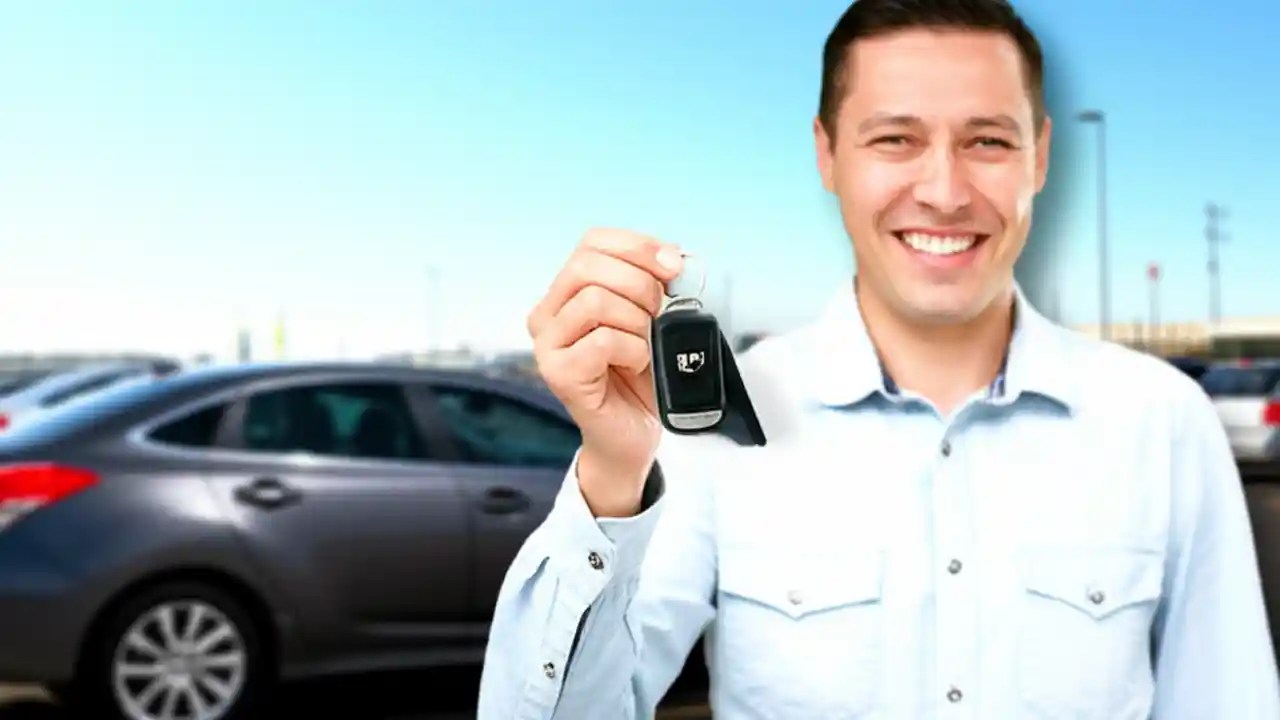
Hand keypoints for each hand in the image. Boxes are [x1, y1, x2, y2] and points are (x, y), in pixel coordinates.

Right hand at [526, 228, 684, 515]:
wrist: (633, 433)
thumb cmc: (641, 374)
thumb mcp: (652, 318)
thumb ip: (655, 284)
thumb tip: (674, 260)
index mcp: (566, 291)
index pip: (592, 242)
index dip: (638, 246)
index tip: (674, 266)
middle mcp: (547, 313)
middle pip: (588, 265)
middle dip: (640, 283)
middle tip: (660, 313)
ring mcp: (547, 344)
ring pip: (595, 300)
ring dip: (637, 321)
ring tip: (644, 345)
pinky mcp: (557, 374)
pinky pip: (602, 340)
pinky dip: (634, 350)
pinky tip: (637, 365)